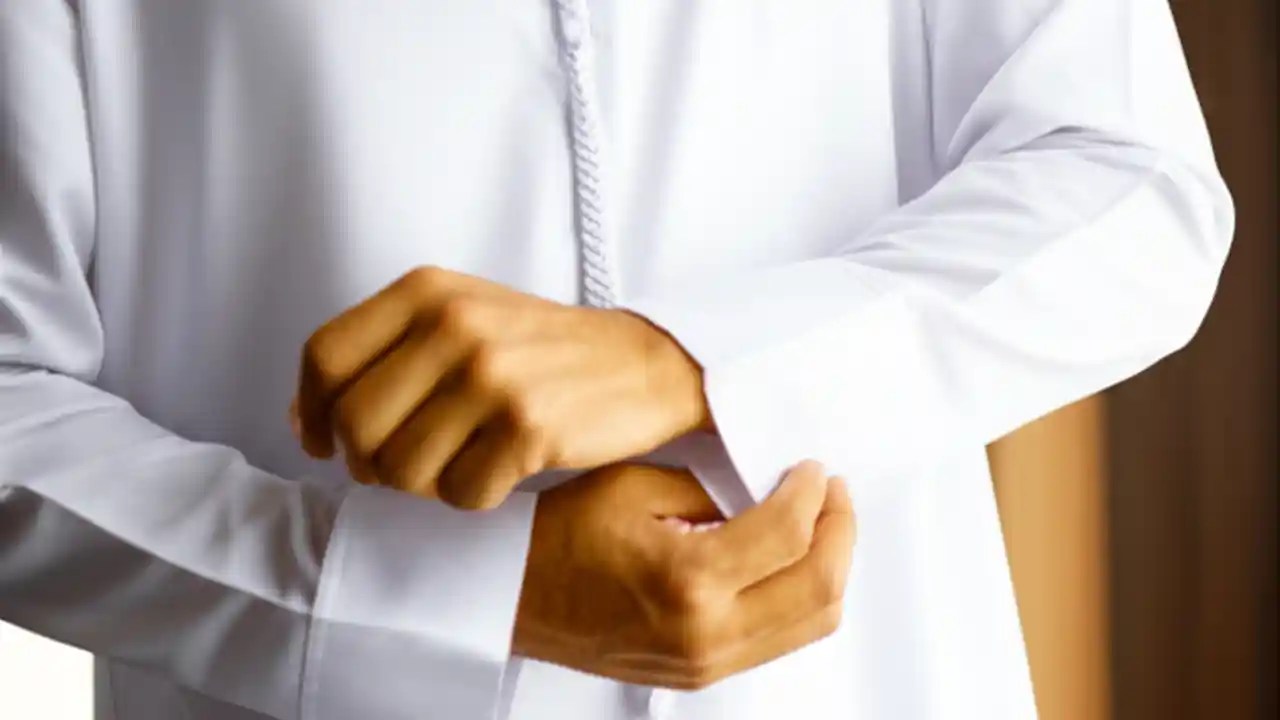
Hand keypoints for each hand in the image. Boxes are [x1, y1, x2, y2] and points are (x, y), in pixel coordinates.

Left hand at [293, 267, 708, 508]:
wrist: (641, 364)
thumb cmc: (542, 350)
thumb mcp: (460, 319)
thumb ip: (383, 356)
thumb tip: (303, 419)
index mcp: (427, 291)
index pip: (325, 358)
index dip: (312, 412)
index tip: (324, 441)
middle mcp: (453, 325)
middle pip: (355, 425)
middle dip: (370, 461)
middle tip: (407, 463)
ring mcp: (490, 375)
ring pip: (401, 470)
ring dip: (427, 483)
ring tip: (463, 460)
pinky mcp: (527, 426)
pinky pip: (460, 494)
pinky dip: (476, 496)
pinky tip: (502, 470)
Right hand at [515, 461, 855, 689]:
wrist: (515, 596)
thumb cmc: (561, 538)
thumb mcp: (635, 487)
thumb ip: (712, 485)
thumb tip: (771, 484)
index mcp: (687, 579)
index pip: (789, 533)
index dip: (814, 492)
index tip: (812, 468)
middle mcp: (705, 632)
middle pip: (820, 587)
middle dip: (841, 529)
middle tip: (833, 493)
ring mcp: (706, 662)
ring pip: (813, 623)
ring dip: (831, 566)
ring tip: (821, 524)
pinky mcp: (702, 674)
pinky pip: (783, 640)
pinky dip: (802, 597)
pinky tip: (791, 562)